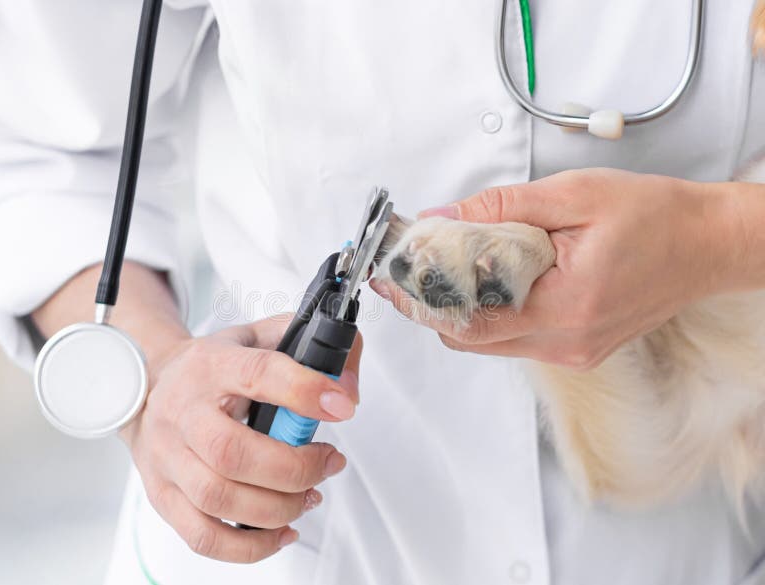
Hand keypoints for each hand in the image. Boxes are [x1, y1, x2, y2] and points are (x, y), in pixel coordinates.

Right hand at [119, 316, 361, 562]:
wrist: (148, 385)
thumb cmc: (211, 368)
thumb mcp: (259, 337)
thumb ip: (310, 349)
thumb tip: (347, 388)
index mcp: (212, 365)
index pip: (257, 373)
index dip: (303, 391)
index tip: (341, 406)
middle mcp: (183, 412)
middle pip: (232, 452)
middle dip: (294, 468)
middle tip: (328, 463)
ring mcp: (168, 457)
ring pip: (218, 499)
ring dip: (278, 508)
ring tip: (308, 495)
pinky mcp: (163, 495)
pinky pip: (203, 536)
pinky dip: (250, 546)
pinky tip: (281, 530)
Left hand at [373, 169, 734, 368]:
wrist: (707, 245)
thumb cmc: (656, 219)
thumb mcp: (573, 195)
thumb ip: (500, 209)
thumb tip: (443, 218)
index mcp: (565, 306)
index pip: (468, 320)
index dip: (422, 300)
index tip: (392, 277)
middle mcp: (565, 341)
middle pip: (470, 338)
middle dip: (433, 305)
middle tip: (410, 269)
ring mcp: (571, 351)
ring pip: (489, 341)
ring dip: (461, 308)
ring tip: (444, 267)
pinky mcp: (576, 348)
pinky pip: (516, 338)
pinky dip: (491, 312)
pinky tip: (487, 280)